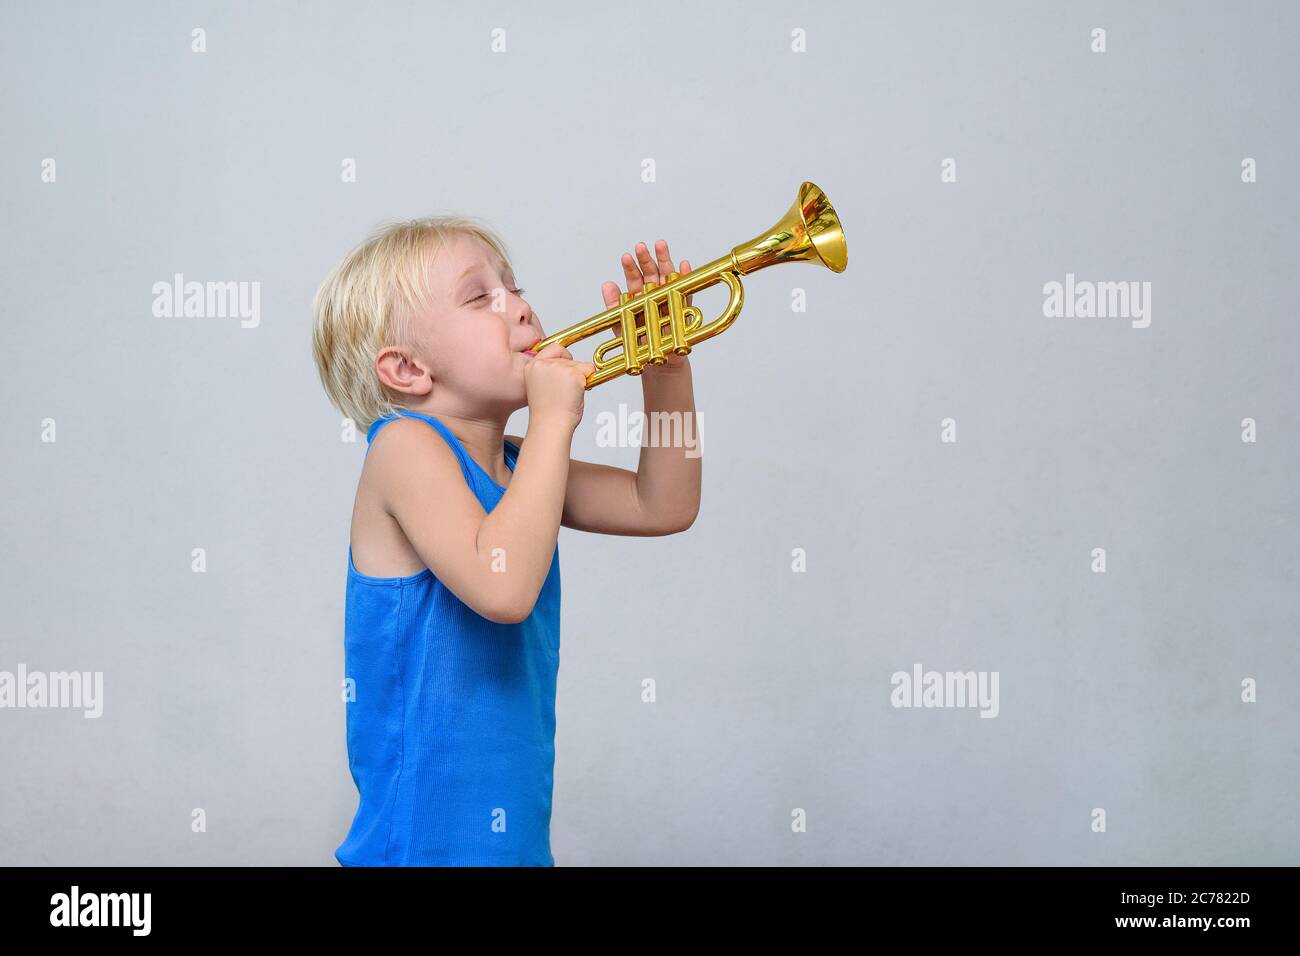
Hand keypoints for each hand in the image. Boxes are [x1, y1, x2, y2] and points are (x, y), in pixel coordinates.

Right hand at [524, 343, 596, 429]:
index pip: (553, 348)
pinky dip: (587, 383)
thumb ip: (551, 372)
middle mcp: (544, 363)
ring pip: (580, 364)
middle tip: (567, 390)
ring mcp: (559, 367)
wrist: (550, 426)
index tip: (567, 367)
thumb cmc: (547, 413)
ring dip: (579, 379)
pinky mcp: (573, 374)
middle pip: (568, 357)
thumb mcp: (542, 386)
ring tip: (568, 396)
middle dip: (573, 371)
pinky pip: (589, 371)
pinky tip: (575, 396)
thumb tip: (570, 365)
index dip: (563, 357)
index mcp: (532, 366)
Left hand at [601, 240, 692, 372]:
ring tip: (660, 245)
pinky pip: (686, 293)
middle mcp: (654, 295)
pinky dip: (686, 278)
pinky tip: (684, 264)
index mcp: (638, 297)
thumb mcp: (621, 326)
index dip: (630, 268)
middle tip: (641, 246)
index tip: (626, 256)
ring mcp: (670, 299)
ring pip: (668, 277)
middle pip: (651, 274)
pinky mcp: (684, 309)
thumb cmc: (638, 345)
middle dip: (646, 259)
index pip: (634, 279)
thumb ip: (613, 306)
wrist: (657, 363)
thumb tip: (606, 284)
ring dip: (665, 261)